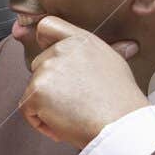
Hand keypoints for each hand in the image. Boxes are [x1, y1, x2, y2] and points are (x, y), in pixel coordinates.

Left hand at [18, 16, 145, 147]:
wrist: (121, 125)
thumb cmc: (122, 101)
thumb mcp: (114, 63)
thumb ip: (96, 54)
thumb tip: (127, 45)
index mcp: (79, 40)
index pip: (47, 27)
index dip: (43, 40)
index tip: (46, 52)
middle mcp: (60, 50)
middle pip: (39, 65)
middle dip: (50, 85)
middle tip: (73, 103)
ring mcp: (46, 70)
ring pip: (33, 89)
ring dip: (46, 106)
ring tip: (73, 117)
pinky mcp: (36, 92)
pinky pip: (27, 109)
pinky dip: (40, 122)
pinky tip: (62, 127)